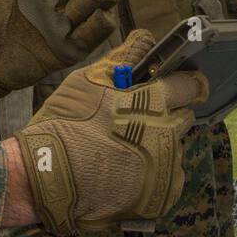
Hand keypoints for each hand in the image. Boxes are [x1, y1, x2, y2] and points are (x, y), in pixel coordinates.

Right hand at [12, 30, 207, 234]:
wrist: (45, 178)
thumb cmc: (64, 124)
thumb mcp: (88, 81)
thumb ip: (123, 59)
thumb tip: (145, 39)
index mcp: (153, 102)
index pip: (191, 85)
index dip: (187, 83)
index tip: (183, 86)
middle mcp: (166, 135)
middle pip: (183, 118)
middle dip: (166, 116)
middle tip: (135, 122)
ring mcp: (165, 168)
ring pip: (173, 149)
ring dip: (157, 147)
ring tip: (122, 151)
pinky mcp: (161, 196)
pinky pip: (168, 178)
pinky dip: (154, 175)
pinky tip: (127, 172)